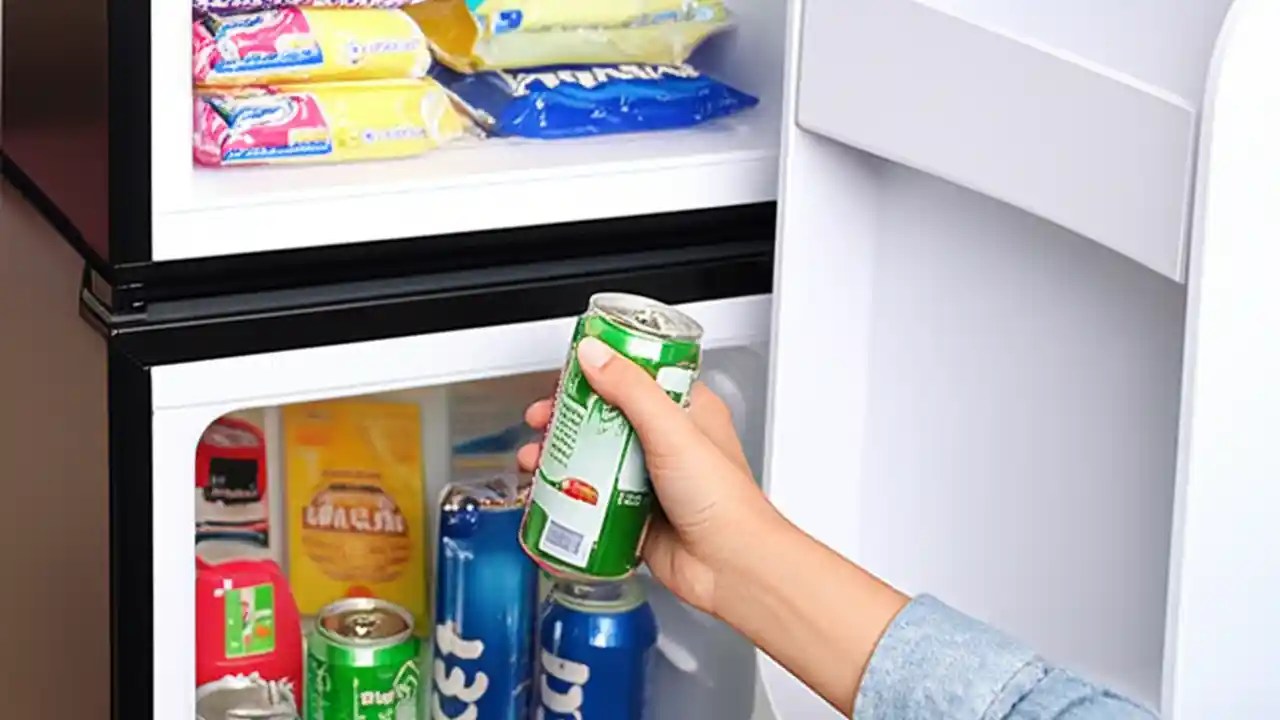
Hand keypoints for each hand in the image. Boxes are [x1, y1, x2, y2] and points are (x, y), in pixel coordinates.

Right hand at [517, 336, 780, 616]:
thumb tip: (594, 354)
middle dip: (567, 418)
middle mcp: (669, 443)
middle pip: (607, 418)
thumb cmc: (722, 499)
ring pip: (596, 459)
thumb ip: (631, 388)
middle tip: (542, 420)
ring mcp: (651, 480)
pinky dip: (569, 495)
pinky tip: (548, 493)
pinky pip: (595, 499)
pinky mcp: (636, 515)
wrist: (730, 567)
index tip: (567, 375)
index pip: (637, 376)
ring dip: (561, 456)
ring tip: (534, 458)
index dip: (599, 372)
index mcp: (688, 411)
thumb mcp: (672, 429)